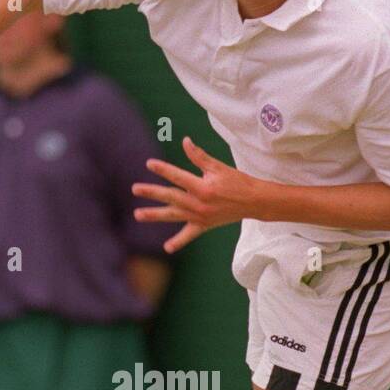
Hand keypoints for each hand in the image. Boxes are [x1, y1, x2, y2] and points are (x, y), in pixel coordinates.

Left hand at [132, 137, 260, 252]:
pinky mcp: (204, 225)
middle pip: (171, 197)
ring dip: (155, 215)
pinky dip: (178, 241)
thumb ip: (199, 156)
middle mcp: (199, 204)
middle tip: (135, 189)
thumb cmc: (237, 181)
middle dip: (152, 192)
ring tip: (137, 215)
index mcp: (203, 187)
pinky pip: (189, 235)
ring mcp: (200, 216)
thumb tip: (185, 141)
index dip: (163, 169)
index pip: (178, 177)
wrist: (253, 202)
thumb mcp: (218, 167)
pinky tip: (167, 248)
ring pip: (173, 215)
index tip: (149, 164)